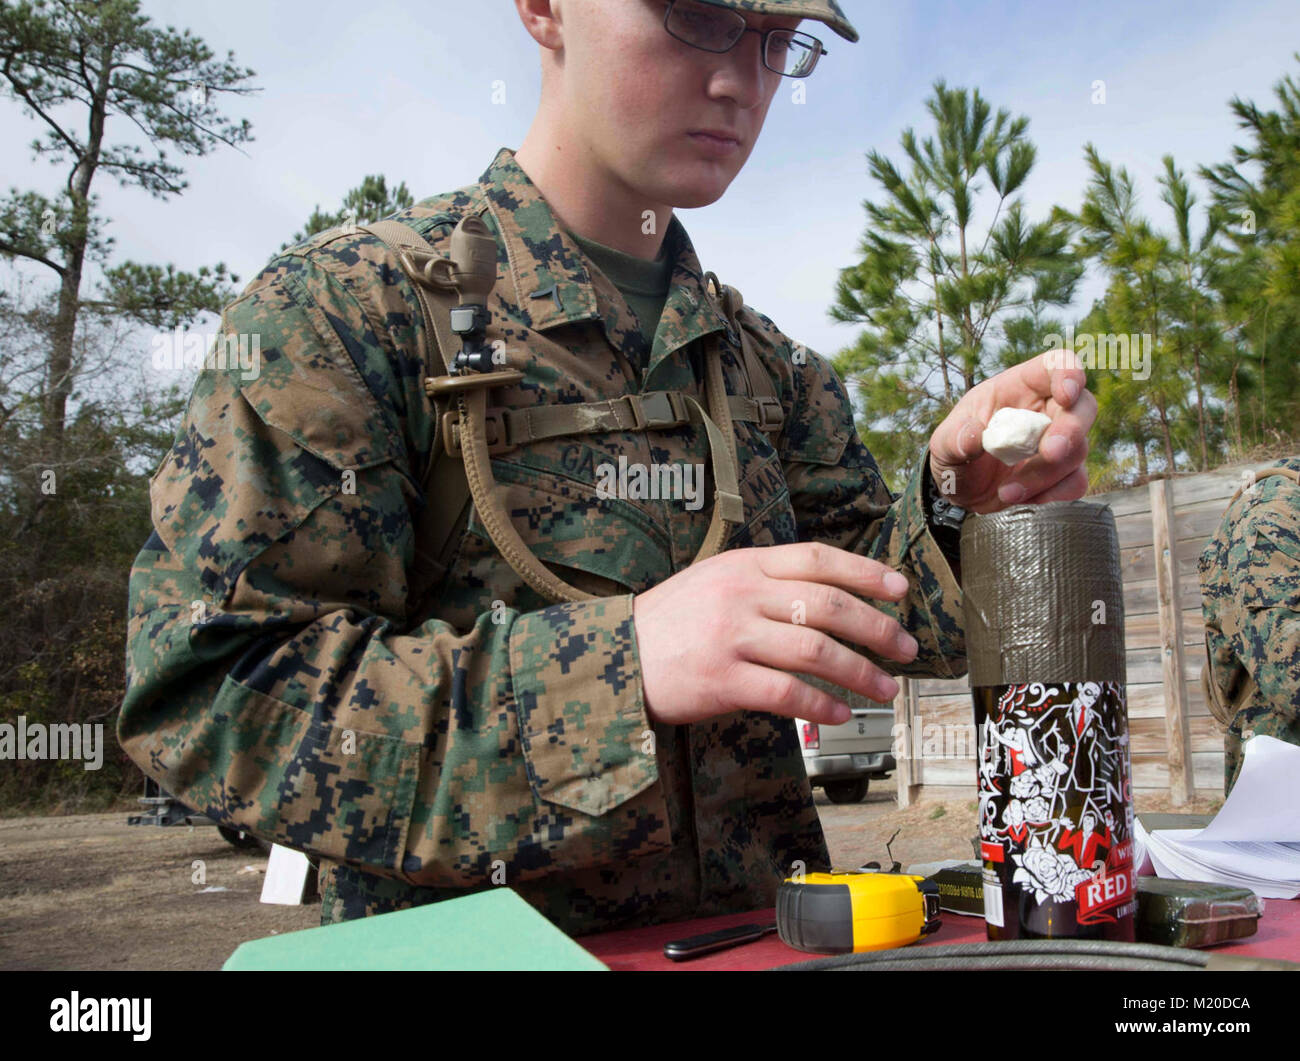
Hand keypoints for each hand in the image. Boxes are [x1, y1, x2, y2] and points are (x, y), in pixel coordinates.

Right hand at [632, 543, 918, 726]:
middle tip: (906, 647)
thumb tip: (828, 596)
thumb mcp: (714, 580)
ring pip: (815, 651)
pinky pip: (786, 693)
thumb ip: (764, 581)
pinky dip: (820, 706)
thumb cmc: (671, 621)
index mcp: (744, 564)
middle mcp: (742, 595)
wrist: (617, 656)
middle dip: (877, 628)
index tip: (900, 589)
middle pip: (828, 605)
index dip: (866, 572)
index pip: (818, 559)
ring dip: (860, 673)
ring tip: (885, 689)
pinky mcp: (722, 680)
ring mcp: (732, 636)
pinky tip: (838, 715)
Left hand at [928, 349, 1095, 512]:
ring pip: (1077, 450)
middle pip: (1083, 407)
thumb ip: (955, 438)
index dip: (1068, 373)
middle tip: (1050, 453)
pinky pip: (1075, 482)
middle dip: (1071, 431)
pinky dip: (1052, 494)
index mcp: (1019, 387)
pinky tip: (1021, 498)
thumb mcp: (943, 443)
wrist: (959, 488)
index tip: (1065, 394)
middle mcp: (1045, 410)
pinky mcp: (1061, 474)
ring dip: (1046, 474)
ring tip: (1007, 491)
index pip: (1054, 365)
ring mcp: (1056, 442)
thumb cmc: (955, 449)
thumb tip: (973, 436)